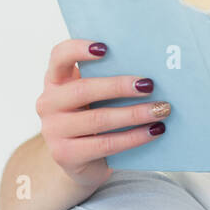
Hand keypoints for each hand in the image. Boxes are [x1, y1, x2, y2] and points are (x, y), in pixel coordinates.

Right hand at [36, 39, 170, 190]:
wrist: (84, 162)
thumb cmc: (96, 117)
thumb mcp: (96, 96)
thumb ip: (110, 78)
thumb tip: (149, 72)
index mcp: (56, 80)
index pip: (59, 56)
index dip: (79, 49)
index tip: (106, 48)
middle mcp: (48, 103)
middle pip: (83, 89)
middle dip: (119, 86)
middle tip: (149, 85)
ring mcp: (53, 130)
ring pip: (98, 119)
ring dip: (134, 114)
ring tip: (161, 110)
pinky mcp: (65, 155)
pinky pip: (105, 144)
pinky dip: (134, 137)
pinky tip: (154, 131)